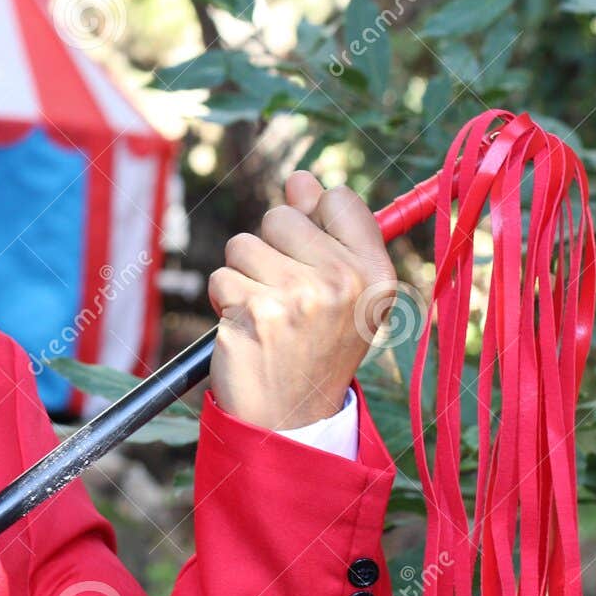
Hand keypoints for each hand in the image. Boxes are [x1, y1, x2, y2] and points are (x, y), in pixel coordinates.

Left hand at [206, 171, 396, 429]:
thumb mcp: (340, 291)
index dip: (312, 220)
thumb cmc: (314, 346)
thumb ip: (324, 231)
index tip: (311, 256)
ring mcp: (300, 297)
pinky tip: (246, 329)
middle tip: (284, 296)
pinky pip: (221, 277)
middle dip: (270, 249)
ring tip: (265, 314)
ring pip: (243, 245)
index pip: (337, 198)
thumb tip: (300, 178)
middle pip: (281, 216)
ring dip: (243, 277)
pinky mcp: (256, 313)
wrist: (292, 417)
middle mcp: (344, 282)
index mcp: (375, 272)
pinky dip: (225, 302)